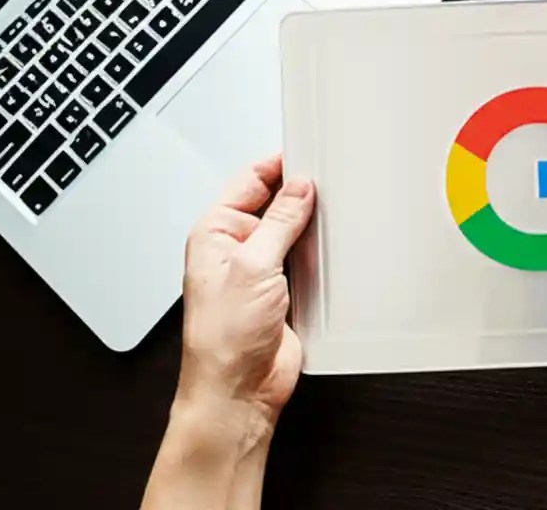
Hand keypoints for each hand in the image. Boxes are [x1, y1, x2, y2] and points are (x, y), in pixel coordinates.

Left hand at [177, 155, 314, 435]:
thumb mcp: (253, 266)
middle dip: (301, 197)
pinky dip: (320, 257)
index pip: (249, 181)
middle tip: (328, 188)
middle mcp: (236, 249)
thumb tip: (299, 188)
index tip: (307, 154)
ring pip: (294, 234)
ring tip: (332, 221)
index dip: (278, 165)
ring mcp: (261, 271)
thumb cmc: (222, 340)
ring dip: (311, 230)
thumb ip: (280, 222)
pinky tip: (332, 254)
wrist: (238, 392)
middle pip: (275, 204)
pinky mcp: (284, 293)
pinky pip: (307, 262)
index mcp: (214, 233)